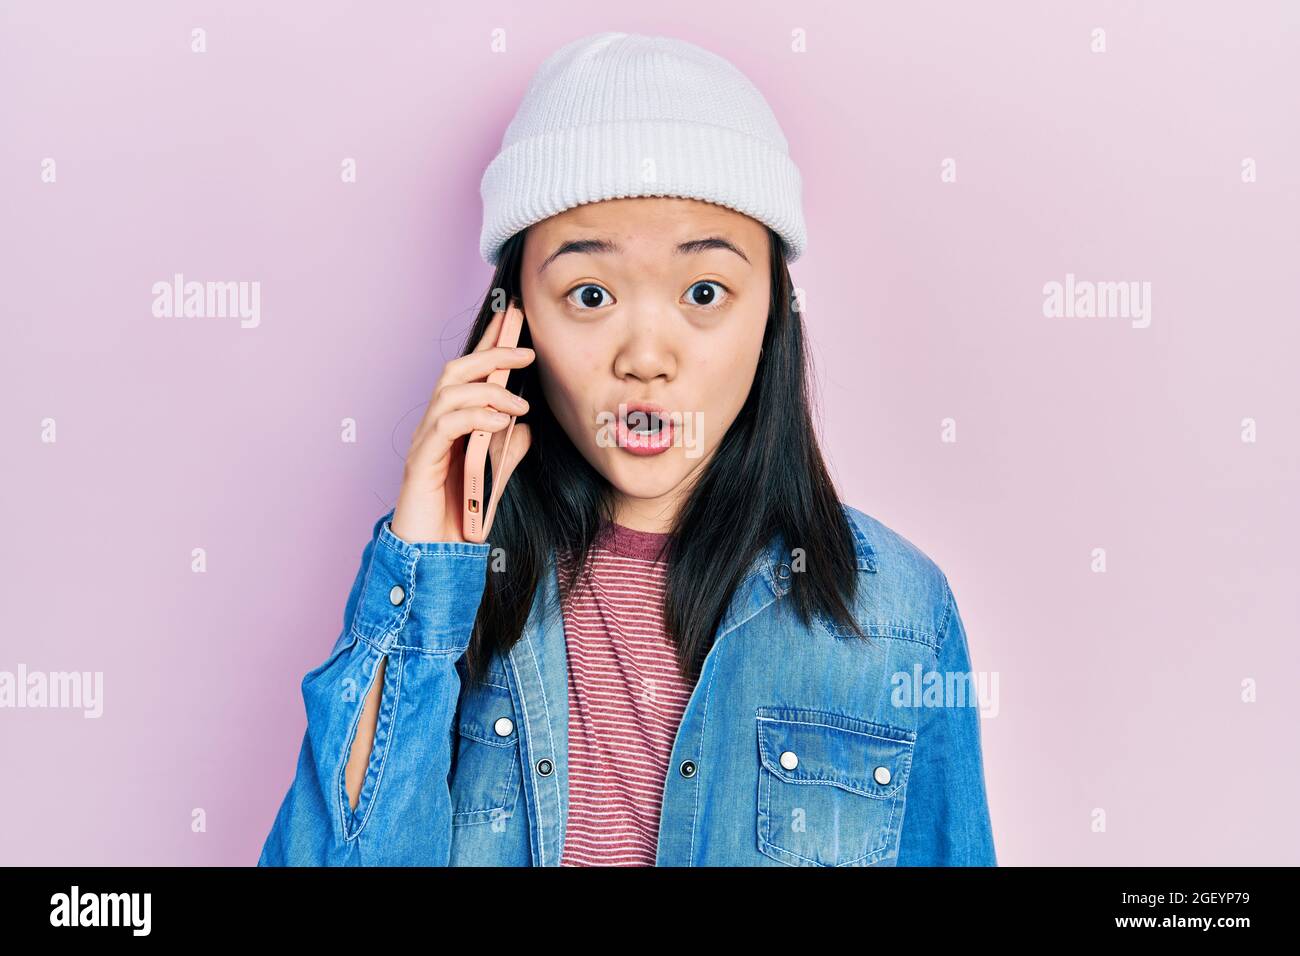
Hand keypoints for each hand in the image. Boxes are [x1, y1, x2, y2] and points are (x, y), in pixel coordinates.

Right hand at [390, 308, 533, 543]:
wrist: (431, 555)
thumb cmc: (458, 517)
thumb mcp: (493, 478)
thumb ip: (507, 451)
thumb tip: (524, 426)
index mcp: (451, 425)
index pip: (470, 374)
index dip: (490, 344)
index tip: (515, 320)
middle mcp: (434, 426)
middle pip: (455, 372)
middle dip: (491, 354)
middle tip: (526, 352)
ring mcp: (425, 442)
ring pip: (449, 393)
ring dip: (489, 390)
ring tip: (519, 403)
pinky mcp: (422, 462)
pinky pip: (445, 425)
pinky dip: (475, 416)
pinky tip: (499, 421)